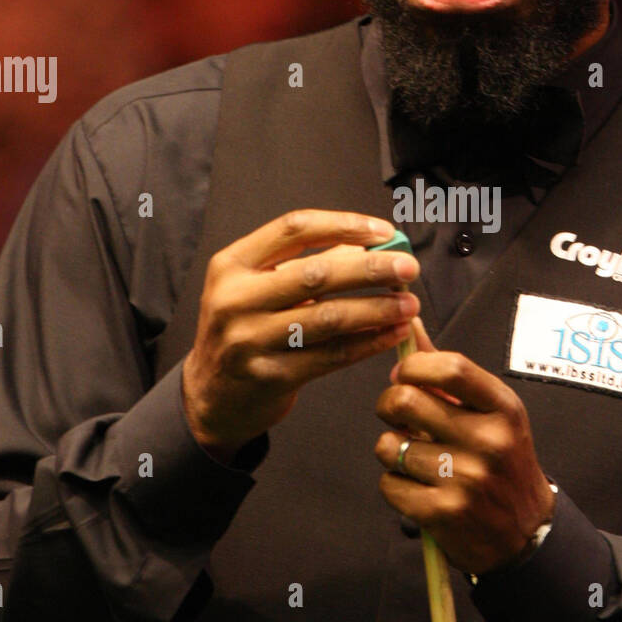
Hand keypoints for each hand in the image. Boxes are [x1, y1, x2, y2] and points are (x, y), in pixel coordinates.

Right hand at [182, 209, 419, 461]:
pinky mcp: (270, 377)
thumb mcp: (259, 289)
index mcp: (232, 264)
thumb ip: (309, 264)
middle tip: (408, 267)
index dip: (344, 225)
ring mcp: (250, 340)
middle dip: (371, 268)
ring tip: (409, 304)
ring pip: (328, 317)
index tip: (383, 231)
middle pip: (316, 273)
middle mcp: (235, 299)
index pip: (294, 229)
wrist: (211, 396)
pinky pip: (332, 355)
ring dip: (377, 309)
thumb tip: (371, 246)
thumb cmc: (245, 330)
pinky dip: (368, 343)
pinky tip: (392, 334)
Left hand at [374, 317, 554, 575]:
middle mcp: (489, 442)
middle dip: (388, 404)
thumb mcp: (491, 414)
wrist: (525, 533)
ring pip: (389, 445)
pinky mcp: (443, 513)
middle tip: (396, 415)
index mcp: (504, 409)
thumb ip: (448, 373)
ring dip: (392, 450)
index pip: (449, 367)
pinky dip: (395, 484)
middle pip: (405, 401)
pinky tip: (419, 488)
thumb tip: (409, 325)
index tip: (404, 376)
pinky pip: (388, 483)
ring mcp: (466, 479)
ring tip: (415, 458)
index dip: (413, 366)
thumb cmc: (501, 462)